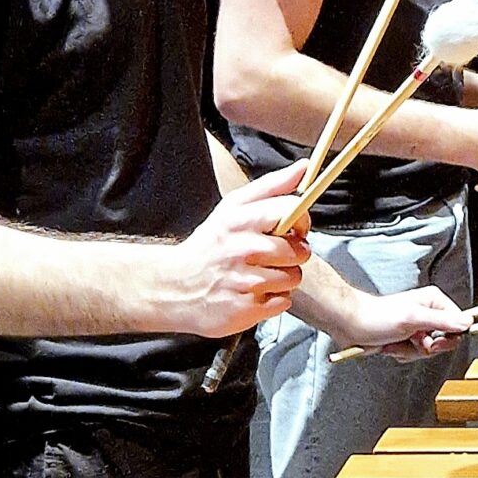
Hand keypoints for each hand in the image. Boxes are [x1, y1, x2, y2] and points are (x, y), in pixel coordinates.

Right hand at [152, 165, 310, 336]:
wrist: (173, 288)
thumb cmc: (209, 246)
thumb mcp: (233, 208)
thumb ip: (272, 187)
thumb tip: (303, 167)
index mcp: (240, 221)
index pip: (291, 212)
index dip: (302, 221)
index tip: (296, 229)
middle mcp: (242, 251)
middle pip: (299, 251)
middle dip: (292, 254)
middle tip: (271, 255)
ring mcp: (244, 283)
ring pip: (293, 278)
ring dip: (283, 278)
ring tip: (259, 274)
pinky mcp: (245, 310)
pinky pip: (283, 302)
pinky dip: (273, 299)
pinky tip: (252, 293)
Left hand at [326, 281, 473, 360]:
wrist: (352, 326)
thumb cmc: (376, 317)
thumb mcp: (413, 318)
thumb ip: (442, 321)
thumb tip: (466, 322)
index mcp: (433, 302)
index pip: (457, 323)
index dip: (448, 338)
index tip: (434, 343)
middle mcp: (427, 313)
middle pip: (443, 340)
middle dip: (424, 347)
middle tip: (412, 340)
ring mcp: (417, 327)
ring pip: (428, 351)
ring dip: (410, 352)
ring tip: (396, 341)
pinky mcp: (406, 339)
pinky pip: (414, 355)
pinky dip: (402, 354)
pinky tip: (391, 346)